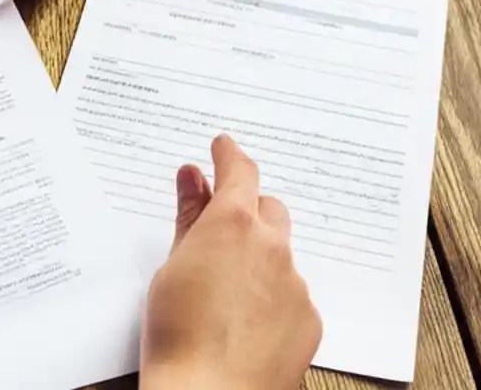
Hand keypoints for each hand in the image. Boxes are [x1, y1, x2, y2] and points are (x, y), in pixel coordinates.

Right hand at [141, 135, 321, 389]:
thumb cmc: (177, 333)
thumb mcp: (171, 267)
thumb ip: (188, 217)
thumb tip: (191, 177)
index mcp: (233, 224)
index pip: (240, 172)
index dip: (230, 155)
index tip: (223, 147)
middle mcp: (272, 246)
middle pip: (267, 209)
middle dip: (247, 212)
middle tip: (219, 231)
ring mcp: (295, 283)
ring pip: (280, 255)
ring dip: (259, 260)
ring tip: (224, 294)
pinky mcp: (309, 319)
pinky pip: (292, 295)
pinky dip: (272, 298)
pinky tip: (245, 323)